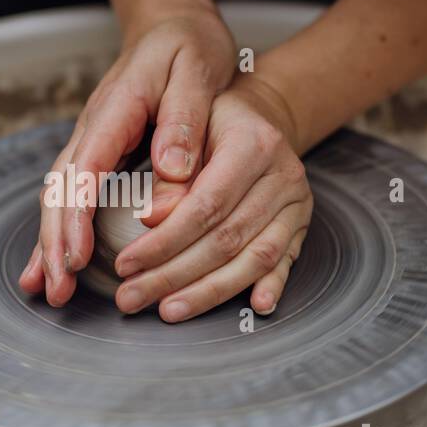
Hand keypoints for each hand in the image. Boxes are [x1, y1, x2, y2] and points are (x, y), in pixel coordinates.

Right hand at [19, 5, 235, 305]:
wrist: (173, 25)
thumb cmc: (188, 47)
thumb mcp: (197, 71)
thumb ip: (184, 119)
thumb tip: (172, 167)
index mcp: (115, 109)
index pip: (86, 168)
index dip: (77, 216)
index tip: (77, 256)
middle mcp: (92, 129)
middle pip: (60, 191)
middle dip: (55, 243)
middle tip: (60, 288)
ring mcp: (90, 142)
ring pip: (59, 198)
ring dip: (51, 245)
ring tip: (50, 290)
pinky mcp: (97, 154)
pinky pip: (70, 198)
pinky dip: (59, 233)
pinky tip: (50, 266)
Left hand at [111, 79, 312, 321]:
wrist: (257, 116)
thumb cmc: (209, 119)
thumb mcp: (183, 122)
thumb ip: (169, 169)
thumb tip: (152, 219)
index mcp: (253, 143)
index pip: (206, 205)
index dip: (164, 240)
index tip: (126, 263)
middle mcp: (282, 175)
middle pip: (226, 239)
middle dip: (174, 275)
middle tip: (131, 296)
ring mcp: (296, 203)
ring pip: (254, 259)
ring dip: (208, 292)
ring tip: (168, 310)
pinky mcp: (300, 224)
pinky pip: (285, 262)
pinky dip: (269, 287)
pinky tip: (253, 308)